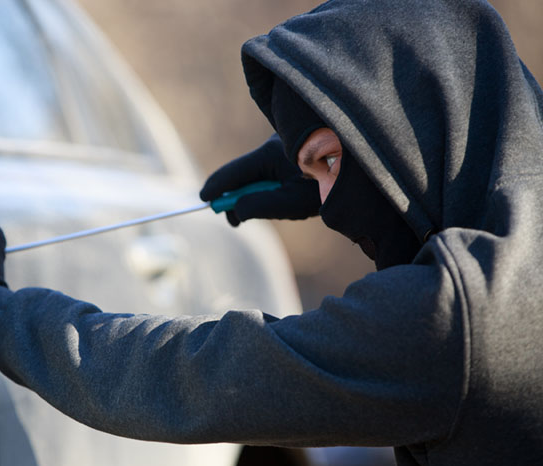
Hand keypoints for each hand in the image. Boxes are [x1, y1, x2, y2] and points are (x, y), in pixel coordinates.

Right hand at [200, 135, 320, 225]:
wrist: (362, 172)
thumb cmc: (330, 187)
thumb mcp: (292, 203)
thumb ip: (259, 206)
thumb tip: (235, 210)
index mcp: (272, 152)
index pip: (234, 172)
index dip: (216, 187)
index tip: (204, 200)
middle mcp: (278, 143)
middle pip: (246, 174)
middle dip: (239, 197)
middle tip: (235, 220)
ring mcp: (288, 144)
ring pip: (262, 173)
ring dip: (262, 193)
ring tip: (285, 206)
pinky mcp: (298, 149)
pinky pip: (277, 169)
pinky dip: (276, 186)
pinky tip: (297, 193)